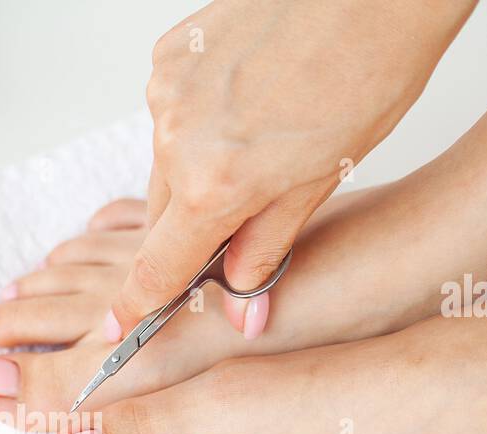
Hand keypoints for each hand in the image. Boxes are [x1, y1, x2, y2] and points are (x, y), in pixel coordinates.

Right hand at [109, 0, 474, 340]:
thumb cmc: (368, 71)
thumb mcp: (320, 184)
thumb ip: (266, 251)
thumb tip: (242, 309)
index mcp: (214, 184)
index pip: (157, 267)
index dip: (137, 304)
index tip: (118, 327)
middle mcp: (176, 138)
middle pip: (164, 213)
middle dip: (196, 224)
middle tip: (249, 206)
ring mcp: (167, 90)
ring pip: (167, 160)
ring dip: (200, 167)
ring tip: (262, 136)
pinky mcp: (168, 54)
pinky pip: (171, 111)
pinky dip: (200, 119)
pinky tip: (248, 99)